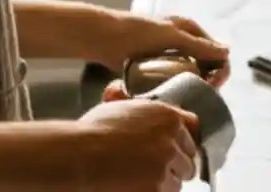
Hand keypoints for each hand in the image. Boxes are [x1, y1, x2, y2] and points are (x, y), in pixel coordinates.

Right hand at [76, 96, 200, 191]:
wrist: (78, 157)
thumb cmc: (91, 133)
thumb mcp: (115, 107)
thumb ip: (130, 102)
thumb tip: (118, 88)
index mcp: (167, 116)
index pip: (192, 130)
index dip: (181, 142)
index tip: (175, 149)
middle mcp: (173, 139)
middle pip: (189, 158)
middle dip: (176, 165)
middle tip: (158, 169)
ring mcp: (167, 164)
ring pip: (179, 179)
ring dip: (167, 181)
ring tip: (144, 180)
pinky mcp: (159, 186)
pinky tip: (139, 187)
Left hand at [97, 14, 230, 88]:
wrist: (102, 36)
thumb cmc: (138, 32)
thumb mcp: (172, 37)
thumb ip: (199, 45)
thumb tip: (227, 52)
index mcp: (190, 28)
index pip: (216, 51)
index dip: (219, 69)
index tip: (211, 86)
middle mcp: (182, 39)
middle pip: (205, 63)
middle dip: (206, 79)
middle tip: (195, 95)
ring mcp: (167, 52)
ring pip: (189, 72)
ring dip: (190, 84)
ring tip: (183, 97)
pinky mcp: (154, 64)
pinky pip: (172, 77)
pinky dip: (174, 85)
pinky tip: (170, 94)